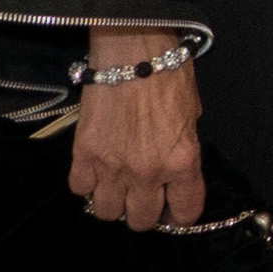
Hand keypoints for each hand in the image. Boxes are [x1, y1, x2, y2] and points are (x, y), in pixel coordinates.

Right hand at [65, 29, 203, 230]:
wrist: (133, 51)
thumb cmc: (169, 74)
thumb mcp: (192, 115)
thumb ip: (182, 150)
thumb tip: (174, 171)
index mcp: (182, 160)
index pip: (185, 211)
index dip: (179, 215)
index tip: (173, 210)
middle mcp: (148, 171)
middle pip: (140, 221)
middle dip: (143, 211)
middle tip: (142, 195)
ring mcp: (113, 166)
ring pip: (106, 212)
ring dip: (112, 201)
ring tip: (116, 183)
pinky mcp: (84, 155)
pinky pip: (80, 189)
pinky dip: (87, 183)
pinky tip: (96, 168)